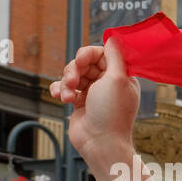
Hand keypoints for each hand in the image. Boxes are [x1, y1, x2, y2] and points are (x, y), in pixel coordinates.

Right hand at [48, 39, 140, 167]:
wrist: (99, 142)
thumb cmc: (111, 113)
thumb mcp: (117, 79)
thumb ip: (115, 56)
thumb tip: (114, 38)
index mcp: (121, 76)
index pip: (102, 53)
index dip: (89, 54)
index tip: (82, 59)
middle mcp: (108, 83)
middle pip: (84, 62)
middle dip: (74, 69)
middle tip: (73, 81)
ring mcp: (93, 93)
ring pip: (72, 74)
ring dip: (66, 82)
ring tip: (68, 95)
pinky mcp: (79, 102)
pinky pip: (64, 87)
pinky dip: (60, 90)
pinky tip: (61, 98)